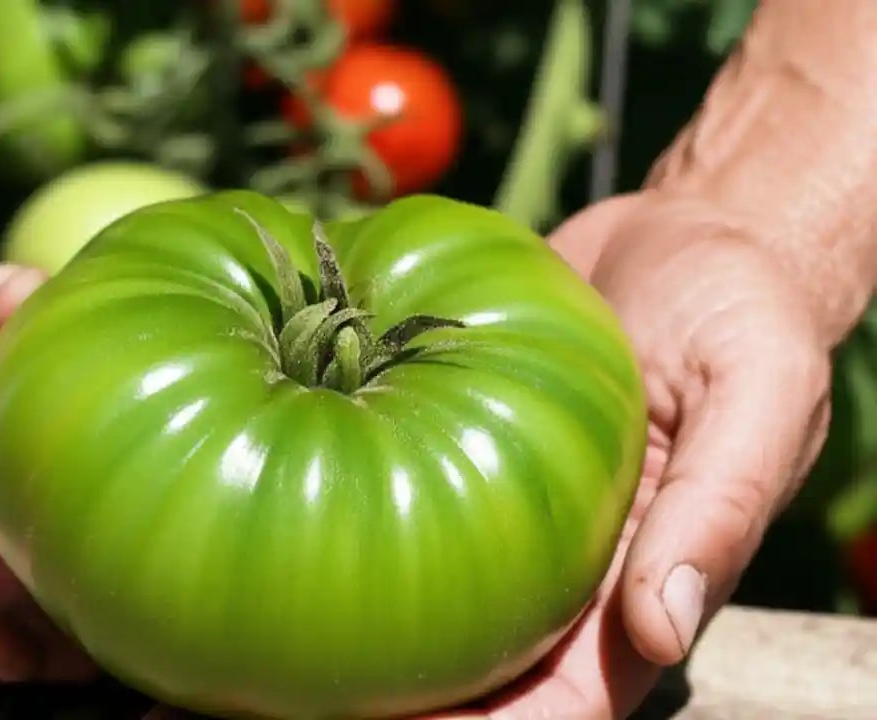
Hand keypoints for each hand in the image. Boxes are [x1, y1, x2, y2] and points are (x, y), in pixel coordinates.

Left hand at [141, 190, 832, 719]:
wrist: (681, 236)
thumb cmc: (739, 309)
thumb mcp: (759, 388)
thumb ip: (719, 506)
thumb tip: (659, 625)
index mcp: (623, 596)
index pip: (543, 715)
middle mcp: (542, 581)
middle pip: (440, 686)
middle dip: (341, 713)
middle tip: (212, 714)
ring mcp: (481, 525)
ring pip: (385, 620)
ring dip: (296, 653)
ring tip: (177, 665)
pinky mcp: (432, 457)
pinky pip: (365, 509)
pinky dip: (297, 527)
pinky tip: (215, 517)